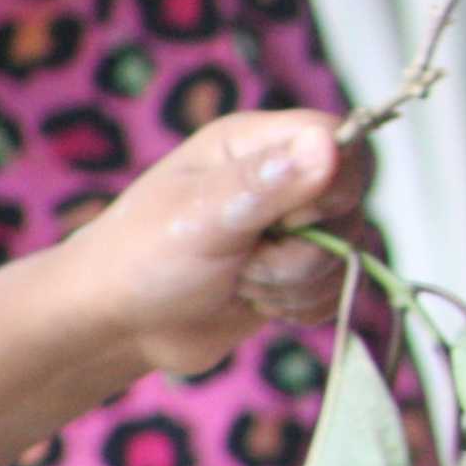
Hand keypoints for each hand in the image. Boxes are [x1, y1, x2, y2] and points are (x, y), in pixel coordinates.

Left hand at [62, 111, 370, 375]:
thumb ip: (265, 183)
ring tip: (238, 282)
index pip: (340, 139)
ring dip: (294, 283)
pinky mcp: (296, 272)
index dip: (335, 181)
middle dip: (306, 248)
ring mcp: (293, 228)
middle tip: (247, 259)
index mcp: (256, 143)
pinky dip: (302, 306)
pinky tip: (256, 303)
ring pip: (345, 254)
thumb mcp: (200, 217)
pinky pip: (336, 289)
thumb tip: (329, 143)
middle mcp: (282, 178)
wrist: (116, 327)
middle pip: (349, 203)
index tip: (294, 217)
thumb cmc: (140, 259)